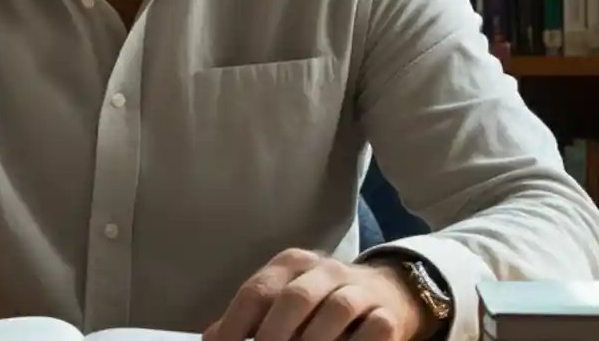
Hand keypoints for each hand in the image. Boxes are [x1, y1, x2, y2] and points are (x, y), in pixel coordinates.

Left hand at [203, 248, 435, 340]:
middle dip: (275, 332)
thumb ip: (250, 319)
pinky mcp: (386, 314)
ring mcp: (358, 290)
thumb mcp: (284, 300)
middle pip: (295, 297)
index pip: (257, 291)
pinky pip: (373, 328)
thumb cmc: (321, 302)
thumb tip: (211, 338)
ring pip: (336, 309)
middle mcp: (324, 270)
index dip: (236, 324)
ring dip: (315, 339)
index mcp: (291, 264)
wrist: (387, 292)